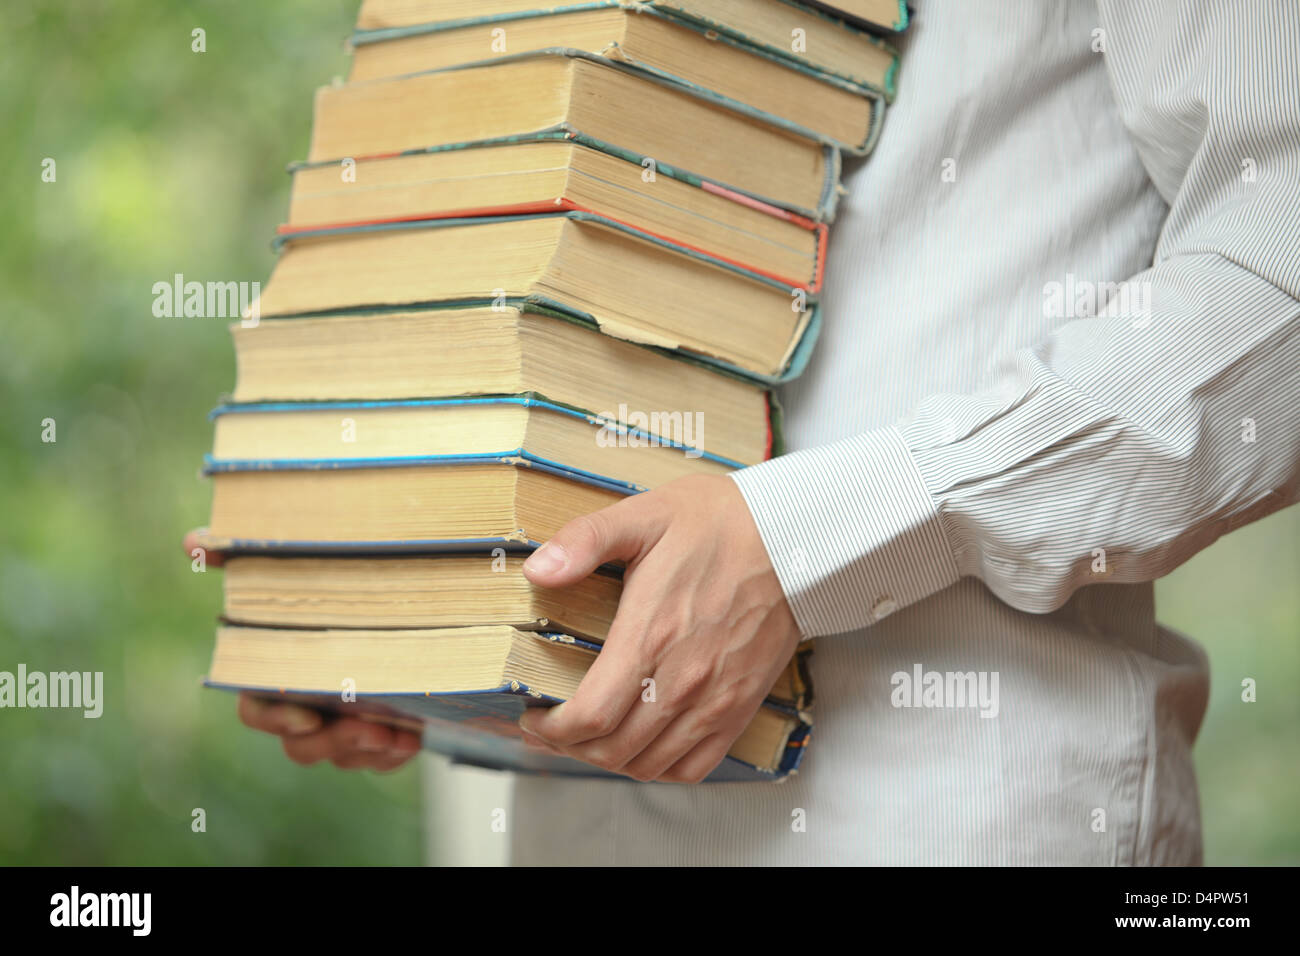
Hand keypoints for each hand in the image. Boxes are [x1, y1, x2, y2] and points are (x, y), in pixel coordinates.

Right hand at [183, 529, 421, 771]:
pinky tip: (413, 735)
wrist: (400, 607)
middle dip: (333, 741)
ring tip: (396, 733)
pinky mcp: (375, 738)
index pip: (256, 710)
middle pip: (301, 745)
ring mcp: (338, 728)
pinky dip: (395, 753)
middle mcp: (302, 708)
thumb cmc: (332, 584)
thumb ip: (243, 558)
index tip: (307, 717)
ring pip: (342, 756)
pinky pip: (379, 760)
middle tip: (368, 726)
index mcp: (274, 676)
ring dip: (368, 750)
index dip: (276, 718)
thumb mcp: (299, 567)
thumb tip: (189, 541)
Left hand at [517, 474, 801, 782]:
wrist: (795, 540)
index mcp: (652, 635)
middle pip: (612, 749)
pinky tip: (641, 747)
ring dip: (609, 760)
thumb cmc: (720, 524)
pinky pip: (694, 766)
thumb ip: (586, 541)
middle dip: (569, 747)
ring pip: (649, 764)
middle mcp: (684, 680)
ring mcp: (716, 700)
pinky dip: (660, 769)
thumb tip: (538, 570)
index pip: (590, 716)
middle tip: (550, 728)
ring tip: (588, 738)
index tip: (533, 716)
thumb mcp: (644, 515)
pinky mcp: (740, 707)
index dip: (551, 729)